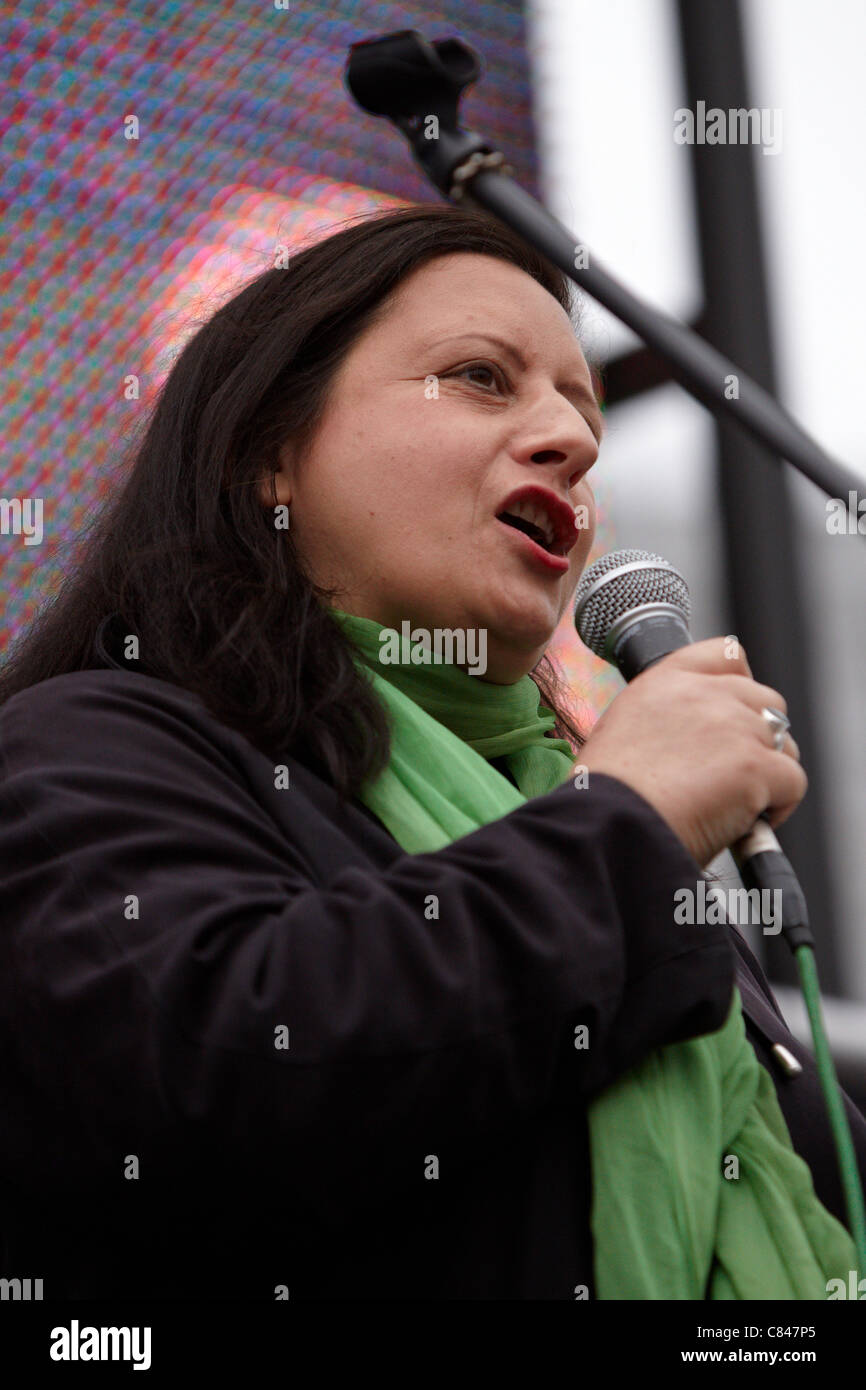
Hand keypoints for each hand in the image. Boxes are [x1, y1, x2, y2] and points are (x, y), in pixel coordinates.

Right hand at [577, 638, 805, 867]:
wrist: (608, 829)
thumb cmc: (604, 799)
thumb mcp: (622, 734)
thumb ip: (665, 721)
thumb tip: (694, 743)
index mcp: (665, 682)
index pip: (727, 655)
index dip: (741, 684)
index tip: (736, 714)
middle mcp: (703, 695)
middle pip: (766, 701)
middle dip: (758, 737)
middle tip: (732, 775)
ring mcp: (734, 727)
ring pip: (784, 743)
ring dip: (769, 773)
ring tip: (736, 805)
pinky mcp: (756, 765)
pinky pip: (793, 781)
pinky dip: (779, 806)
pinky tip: (745, 824)